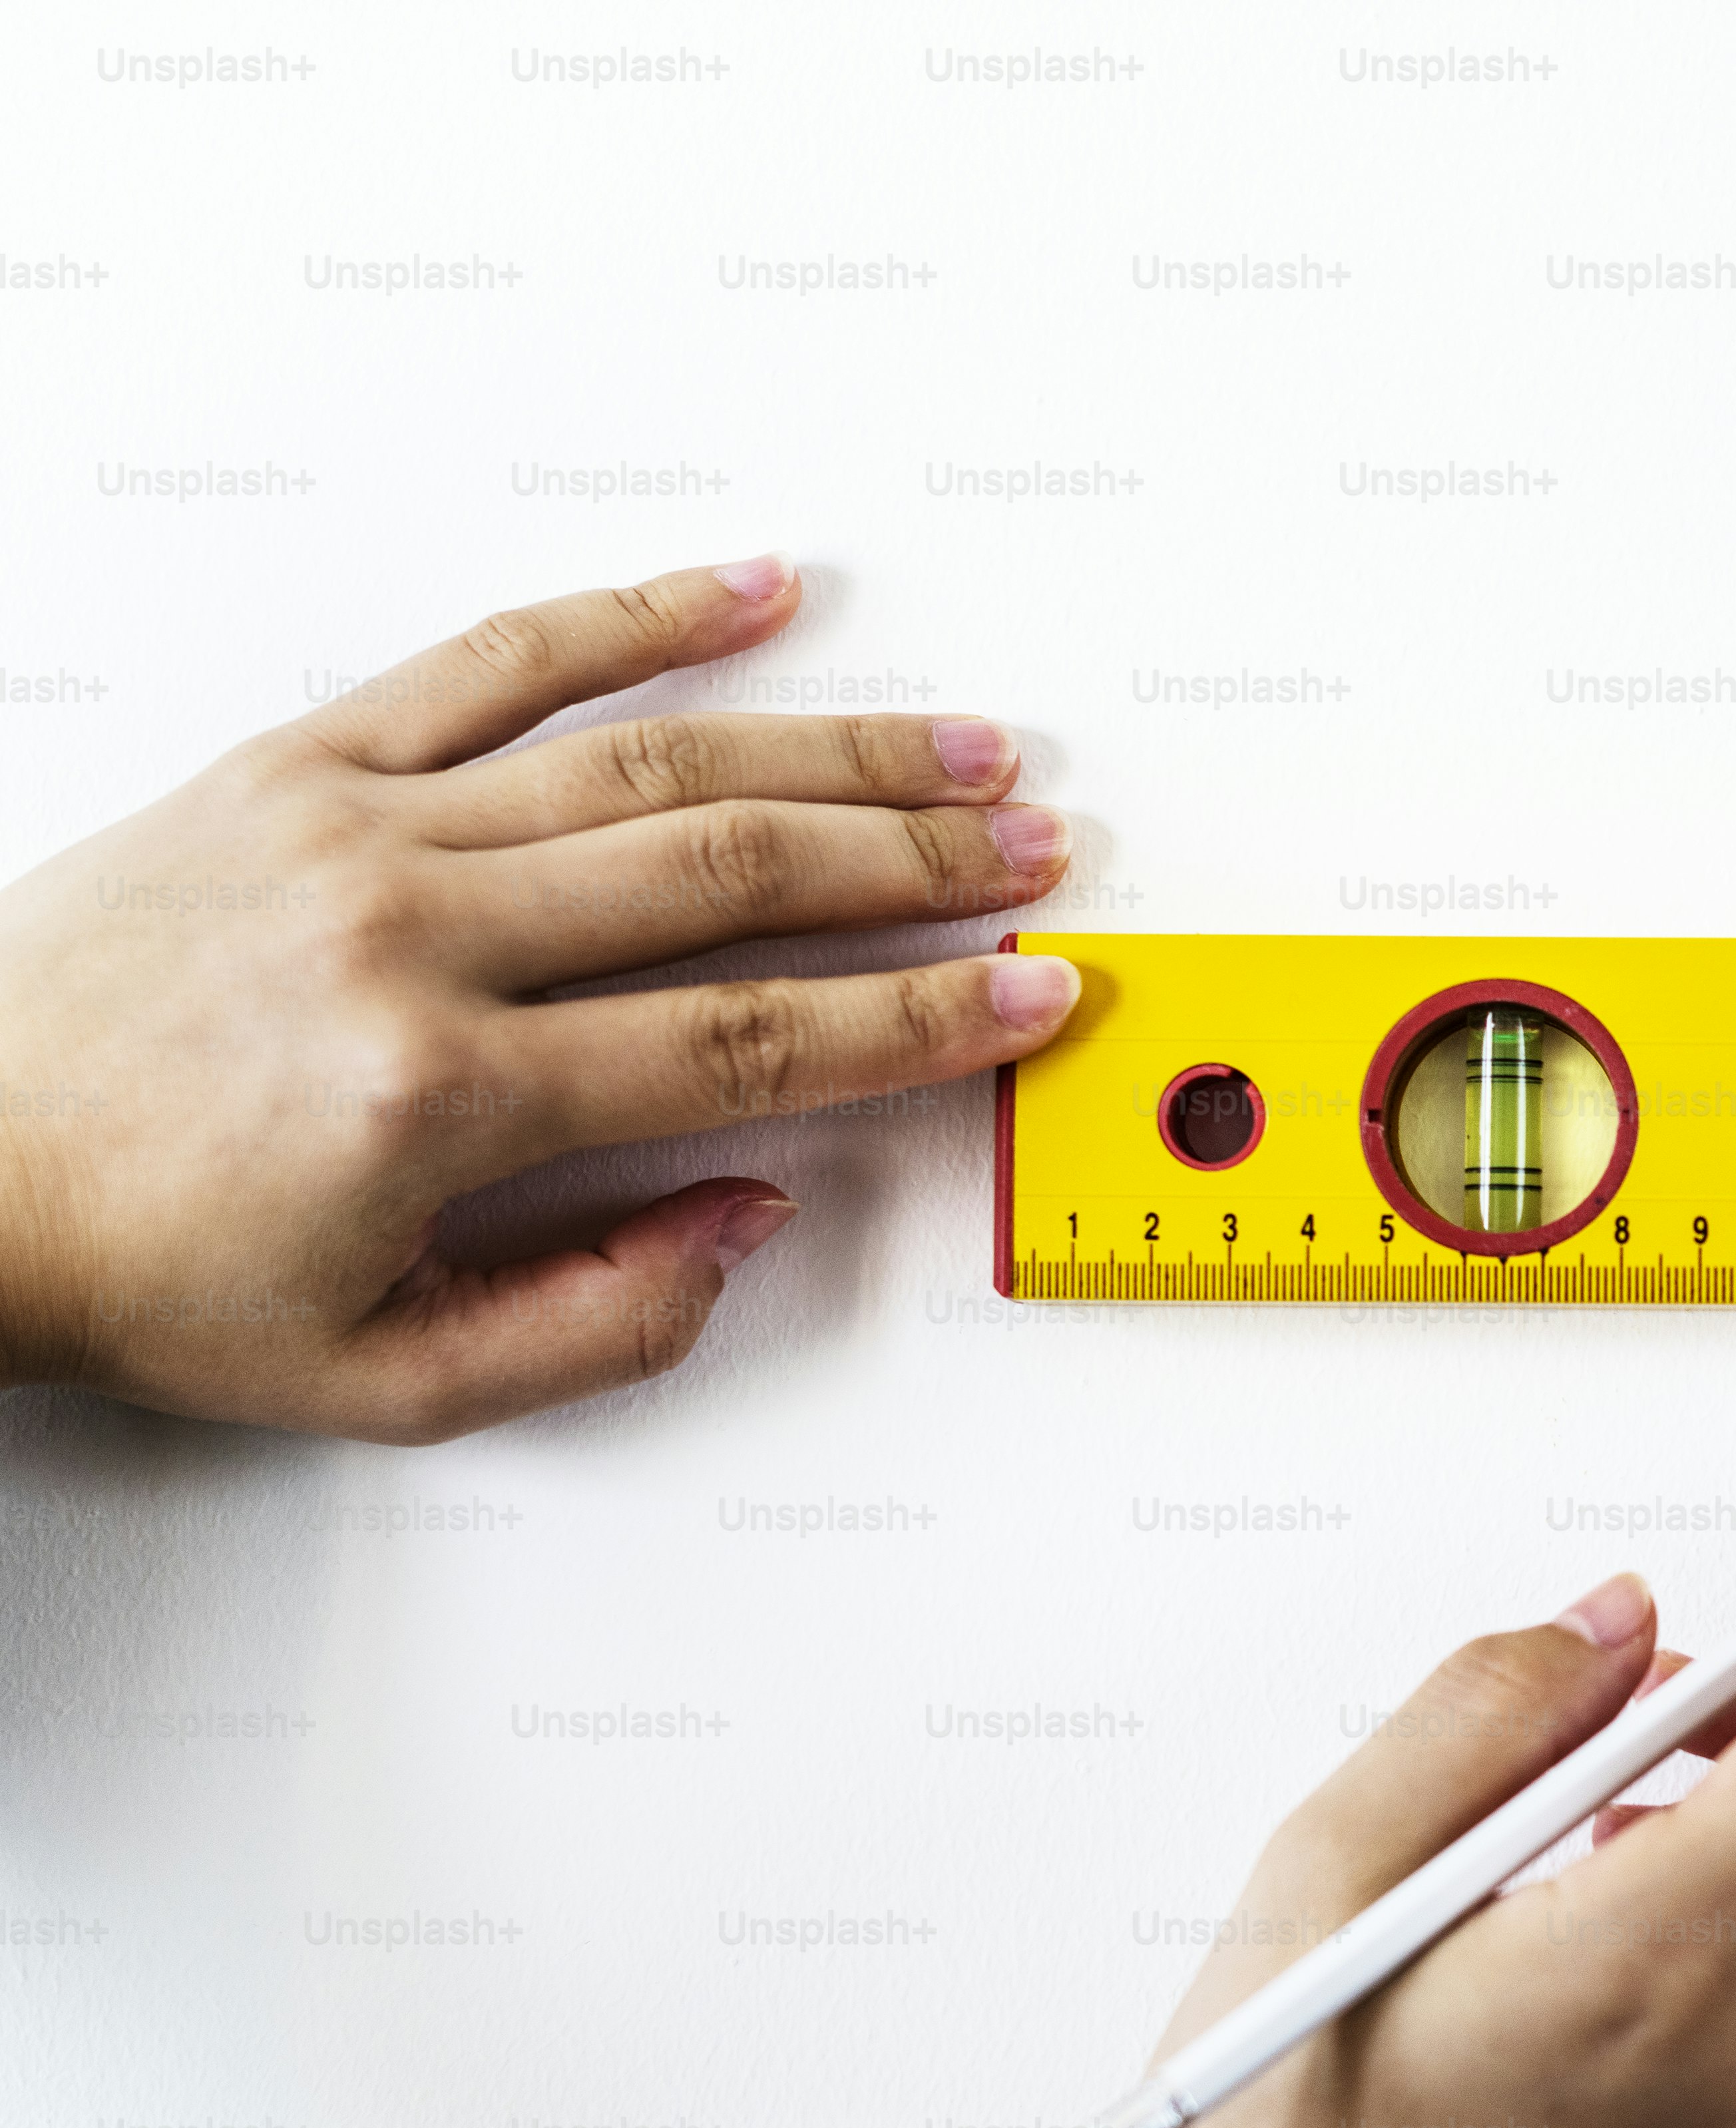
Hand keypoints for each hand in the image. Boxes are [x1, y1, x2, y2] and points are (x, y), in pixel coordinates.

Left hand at [0, 557, 1080, 1439]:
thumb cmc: (149, 1270)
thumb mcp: (387, 1376)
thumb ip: (600, 1318)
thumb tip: (750, 1219)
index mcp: (443, 1093)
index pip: (750, 1041)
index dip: (918, 1021)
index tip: (1026, 997)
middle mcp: (410, 932)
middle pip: (731, 872)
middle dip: (916, 862)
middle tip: (1033, 854)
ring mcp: (354, 824)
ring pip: (649, 757)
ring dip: (831, 745)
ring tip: (960, 745)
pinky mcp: (298, 760)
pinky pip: (495, 661)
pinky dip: (637, 615)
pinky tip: (754, 591)